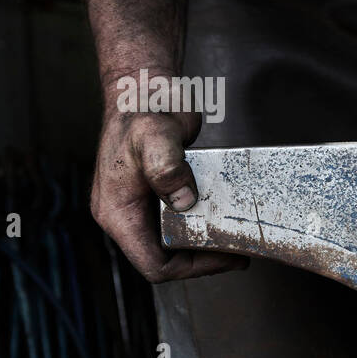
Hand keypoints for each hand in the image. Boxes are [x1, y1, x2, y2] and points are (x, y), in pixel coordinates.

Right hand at [90, 90, 247, 282]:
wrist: (144, 88)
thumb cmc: (144, 109)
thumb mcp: (155, 136)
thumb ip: (167, 167)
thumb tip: (182, 201)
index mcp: (117, 213)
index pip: (153, 265)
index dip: (190, 268)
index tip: (224, 256)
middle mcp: (126, 215)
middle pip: (165, 258)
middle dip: (202, 258)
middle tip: (239, 250)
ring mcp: (142, 207)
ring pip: (173, 243)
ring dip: (205, 243)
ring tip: (238, 238)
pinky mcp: (159, 196)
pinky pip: (180, 223)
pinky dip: (204, 225)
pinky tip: (228, 218)